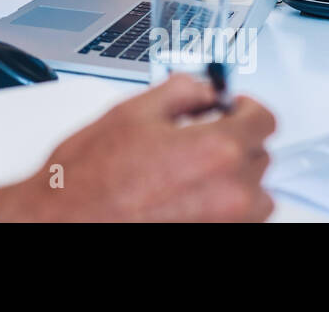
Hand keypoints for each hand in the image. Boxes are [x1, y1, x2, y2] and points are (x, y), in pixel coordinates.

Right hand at [0, 74, 276, 221]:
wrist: (64, 222)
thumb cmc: (88, 179)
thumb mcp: (131, 112)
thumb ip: (181, 92)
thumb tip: (204, 88)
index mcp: (215, 151)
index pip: (264, 119)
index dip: (245, 107)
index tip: (232, 107)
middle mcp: (231, 194)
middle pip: (260, 156)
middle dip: (233, 142)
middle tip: (198, 138)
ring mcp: (225, 225)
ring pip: (253, 195)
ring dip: (232, 180)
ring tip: (189, 174)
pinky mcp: (214, 240)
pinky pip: (235, 221)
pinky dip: (219, 209)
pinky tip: (182, 199)